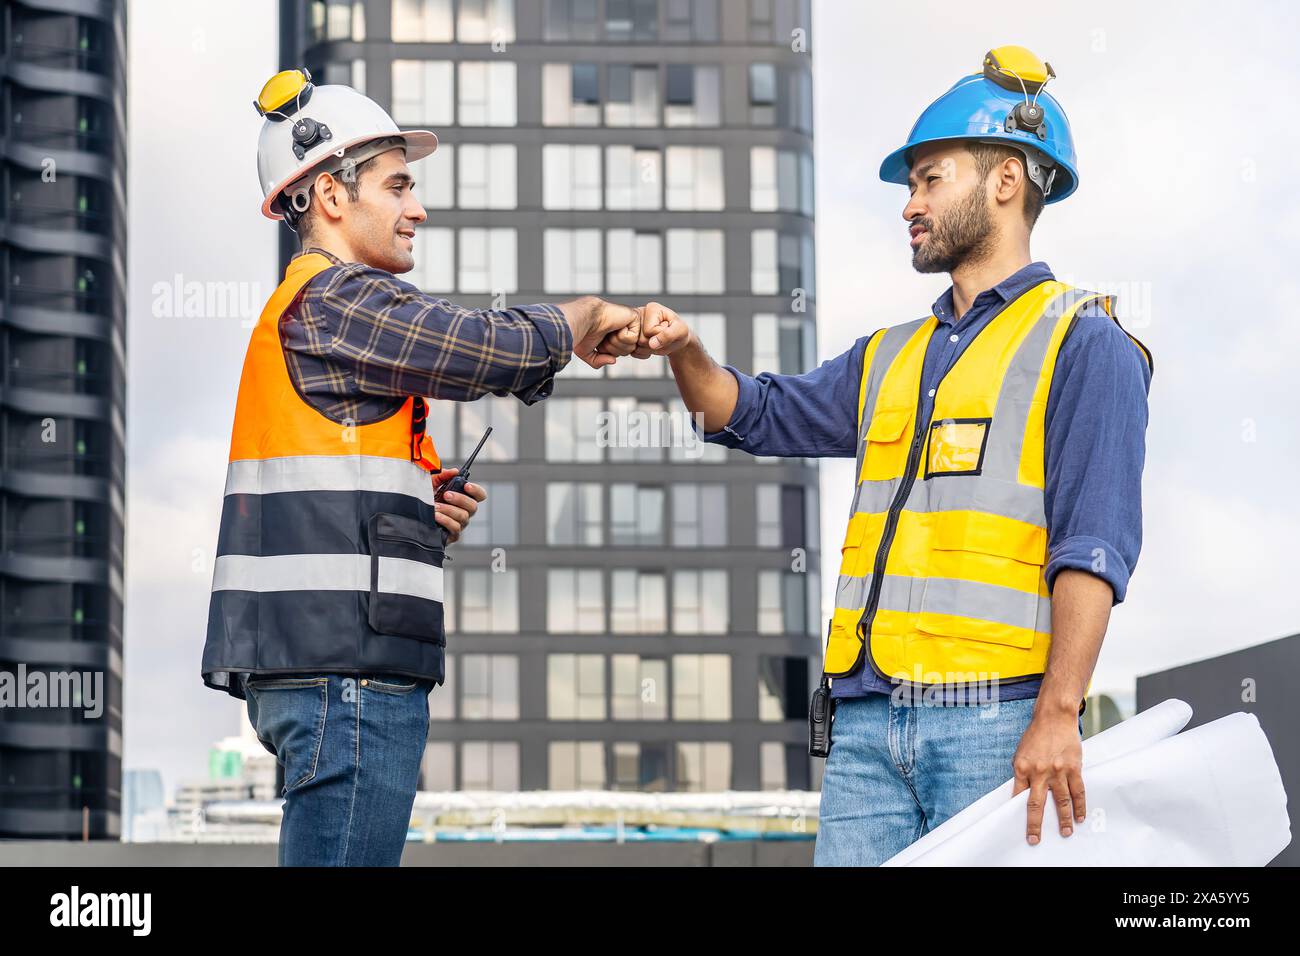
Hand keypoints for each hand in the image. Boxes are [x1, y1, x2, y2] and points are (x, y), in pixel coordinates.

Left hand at [431, 468, 486, 544]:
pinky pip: (455, 528)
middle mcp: (464, 511)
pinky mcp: (453, 534)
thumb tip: (454, 471)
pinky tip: (436, 516)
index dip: (476, 490)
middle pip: (473, 506)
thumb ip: (442, 475)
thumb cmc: (424, 500)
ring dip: (449, 510)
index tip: (466, 486)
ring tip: (435, 506)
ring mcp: (460, 524)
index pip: (479, 495)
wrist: (412, 516)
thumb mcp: (430, 483)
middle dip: (460, 499)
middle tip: (446, 495)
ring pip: (463, 517)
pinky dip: (445, 520)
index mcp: (463, 499)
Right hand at [574, 298, 640, 367]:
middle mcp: (622, 328)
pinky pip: (633, 338)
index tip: (599, 342)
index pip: (620, 353)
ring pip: (631, 346)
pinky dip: (622, 336)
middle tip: (604, 336)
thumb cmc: (582, 331)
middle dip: (613, 349)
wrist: (583, 319)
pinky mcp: (635, 318)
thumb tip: (613, 361)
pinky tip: (616, 326)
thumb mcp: (586, 353)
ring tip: (609, 331)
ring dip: (616, 343)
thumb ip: (598, 362)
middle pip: (627, 351)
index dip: (608, 353)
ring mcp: (629, 323)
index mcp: (613, 335)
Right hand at [601, 301, 691, 358]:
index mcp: (652, 308)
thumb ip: (668, 335)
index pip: (649, 330)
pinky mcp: (630, 336)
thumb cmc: (679, 331)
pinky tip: (651, 346)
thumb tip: (652, 343)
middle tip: (662, 337)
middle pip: (640, 339)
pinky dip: (644, 353)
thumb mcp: (680, 331)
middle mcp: (639, 314)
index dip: (660, 336)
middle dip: (654, 344)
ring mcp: (633, 326)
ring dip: (650, 349)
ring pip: (636, 347)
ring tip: (657, 341)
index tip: (667, 329)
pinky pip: (633, 352)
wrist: (676, 339)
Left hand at [1011, 708, 1085, 844]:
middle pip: (1036, 804)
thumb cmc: (1035, 737)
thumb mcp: (1021, 754)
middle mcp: (1038, 771)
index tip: (1017, 825)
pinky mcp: (1073, 768)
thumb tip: (1022, 795)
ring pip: (1061, 801)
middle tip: (1034, 839)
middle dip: (1035, 825)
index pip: (1017, 795)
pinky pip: (1078, 792)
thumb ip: (1023, 774)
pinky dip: (1079, 806)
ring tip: (1065, 832)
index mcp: (1022, 768)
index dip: (1016, 812)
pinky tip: (1080, 817)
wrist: (1053, 718)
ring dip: (1064, 819)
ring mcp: (1057, 771)